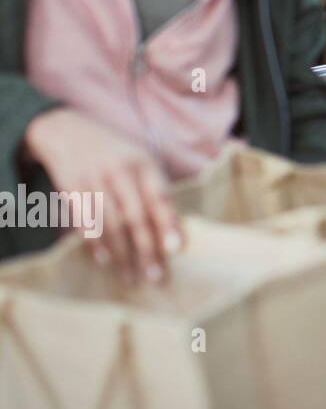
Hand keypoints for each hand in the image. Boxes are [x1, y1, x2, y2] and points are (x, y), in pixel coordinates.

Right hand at [23, 108, 182, 282]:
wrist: (66, 130)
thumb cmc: (114, 152)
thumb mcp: (141, 159)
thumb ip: (156, 189)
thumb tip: (175, 231)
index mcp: (144, 163)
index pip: (160, 196)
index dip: (169, 223)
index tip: (176, 249)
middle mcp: (120, 171)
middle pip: (136, 216)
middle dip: (147, 250)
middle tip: (156, 278)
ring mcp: (93, 179)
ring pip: (111, 224)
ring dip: (122, 255)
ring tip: (131, 279)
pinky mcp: (70, 188)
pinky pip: (85, 221)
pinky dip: (96, 244)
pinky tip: (106, 261)